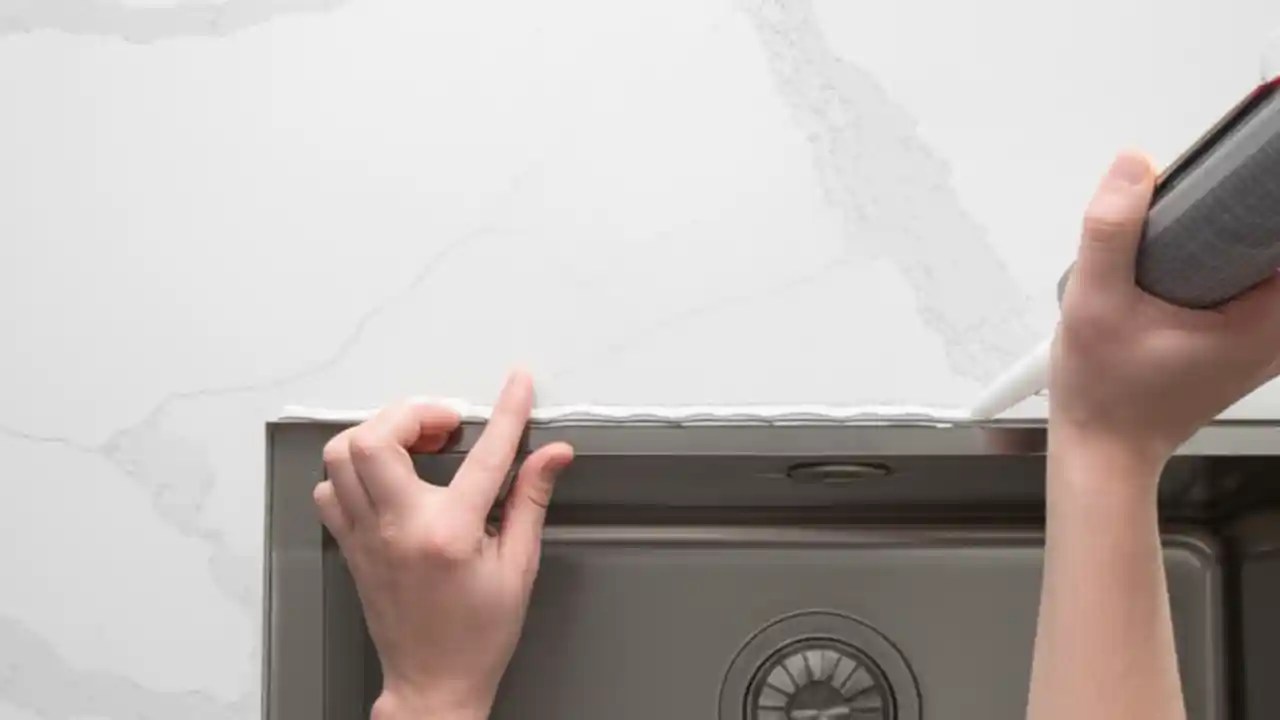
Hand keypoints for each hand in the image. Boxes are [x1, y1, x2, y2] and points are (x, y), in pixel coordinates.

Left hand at [313, 370, 573, 719]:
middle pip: (377, 439)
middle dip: (413, 414)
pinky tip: (388, 477)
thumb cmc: (478, 634)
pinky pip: (331, 487)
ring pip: (342, 455)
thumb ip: (530, 499)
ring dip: (379, 434)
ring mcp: (366, 536)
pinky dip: (354, 469)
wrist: (434, 683)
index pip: (484, 454)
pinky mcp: (350, 545)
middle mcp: (399, 529)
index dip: (506, 411)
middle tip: (446, 426)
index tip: (516, 384)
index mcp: (449, 534)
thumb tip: (552, 455)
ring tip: (415, 443)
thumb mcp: (519, 566)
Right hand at [1050, 149, 1279, 465]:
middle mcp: (1278, 334)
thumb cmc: (1104, 391)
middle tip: (1199, 193)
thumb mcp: (1094, 304)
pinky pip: (1251, 286)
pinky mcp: (1246, 343)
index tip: (1233, 176)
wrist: (1103, 449)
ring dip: (1232, 238)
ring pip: (1263, 265)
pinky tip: (1186, 256)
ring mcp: (1266, 341)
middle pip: (1274, 247)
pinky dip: (1224, 262)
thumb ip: (1112, 232)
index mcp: (1264, 323)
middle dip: (1243, 212)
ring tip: (1183, 225)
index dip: (1261, 196)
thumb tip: (1134, 163)